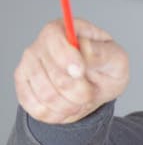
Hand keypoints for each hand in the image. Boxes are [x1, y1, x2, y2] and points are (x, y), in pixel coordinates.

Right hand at [14, 18, 128, 123]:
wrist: (95, 89)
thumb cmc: (105, 68)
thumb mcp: (116, 60)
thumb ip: (103, 53)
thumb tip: (84, 48)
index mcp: (63, 30)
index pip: (53, 38)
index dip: (66, 57)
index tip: (80, 72)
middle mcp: (41, 45)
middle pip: (52, 73)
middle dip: (78, 91)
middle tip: (89, 93)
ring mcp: (29, 66)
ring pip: (45, 95)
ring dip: (70, 106)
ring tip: (80, 101)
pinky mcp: (24, 87)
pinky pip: (36, 108)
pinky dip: (57, 115)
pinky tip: (67, 108)